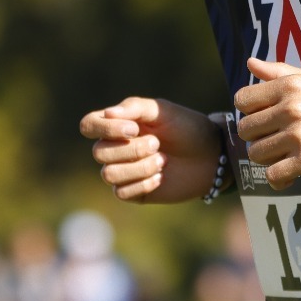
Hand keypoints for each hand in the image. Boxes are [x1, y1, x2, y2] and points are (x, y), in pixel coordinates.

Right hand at [82, 97, 222, 203]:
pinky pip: (122, 192)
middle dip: (131, 149)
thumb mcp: (164, 111)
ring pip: (109, 174)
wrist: (211, 157)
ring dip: (139, 167)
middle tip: (157, 144)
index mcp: (118, 124)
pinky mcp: (133, 192)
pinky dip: (143, 183)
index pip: (89, 125)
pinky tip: (161, 177)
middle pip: (98, 152)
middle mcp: (116, 147)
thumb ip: (136, 108)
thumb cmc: (187, 128)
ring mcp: (123, 171)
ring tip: (162, 161)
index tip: (133, 129)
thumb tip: (108, 113)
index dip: (105, 129)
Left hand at [233, 58, 300, 190]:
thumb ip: (281, 73)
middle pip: (246, 130)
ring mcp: (300, 134)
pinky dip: (280, 179)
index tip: (269, 120)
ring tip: (289, 157)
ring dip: (270, 160)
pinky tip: (294, 175)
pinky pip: (273, 176)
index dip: (252, 113)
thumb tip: (251, 62)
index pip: (242, 99)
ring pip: (256, 154)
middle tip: (280, 142)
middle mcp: (292, 107)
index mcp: (292, 84)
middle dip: (260, 138)